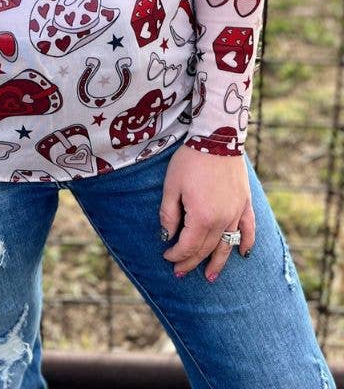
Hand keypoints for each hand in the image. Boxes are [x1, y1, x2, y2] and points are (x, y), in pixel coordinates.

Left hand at [160, 143, 255, 280]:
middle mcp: (222, 220)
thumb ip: (169, 214)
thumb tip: (167, 235)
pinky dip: (246, 243)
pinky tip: (243, 255)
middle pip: (205, 249)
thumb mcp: (172, 186)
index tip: (166, 257)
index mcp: (201, 217)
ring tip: (209, 277)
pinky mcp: (245, 204)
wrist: (217, 137)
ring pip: (227, 246)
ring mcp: (236, 213)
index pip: (188, 246)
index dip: (176, 254)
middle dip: (191, 261)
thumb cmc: (190, 160)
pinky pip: (248, 230)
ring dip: (218, 263)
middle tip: (180, 272)